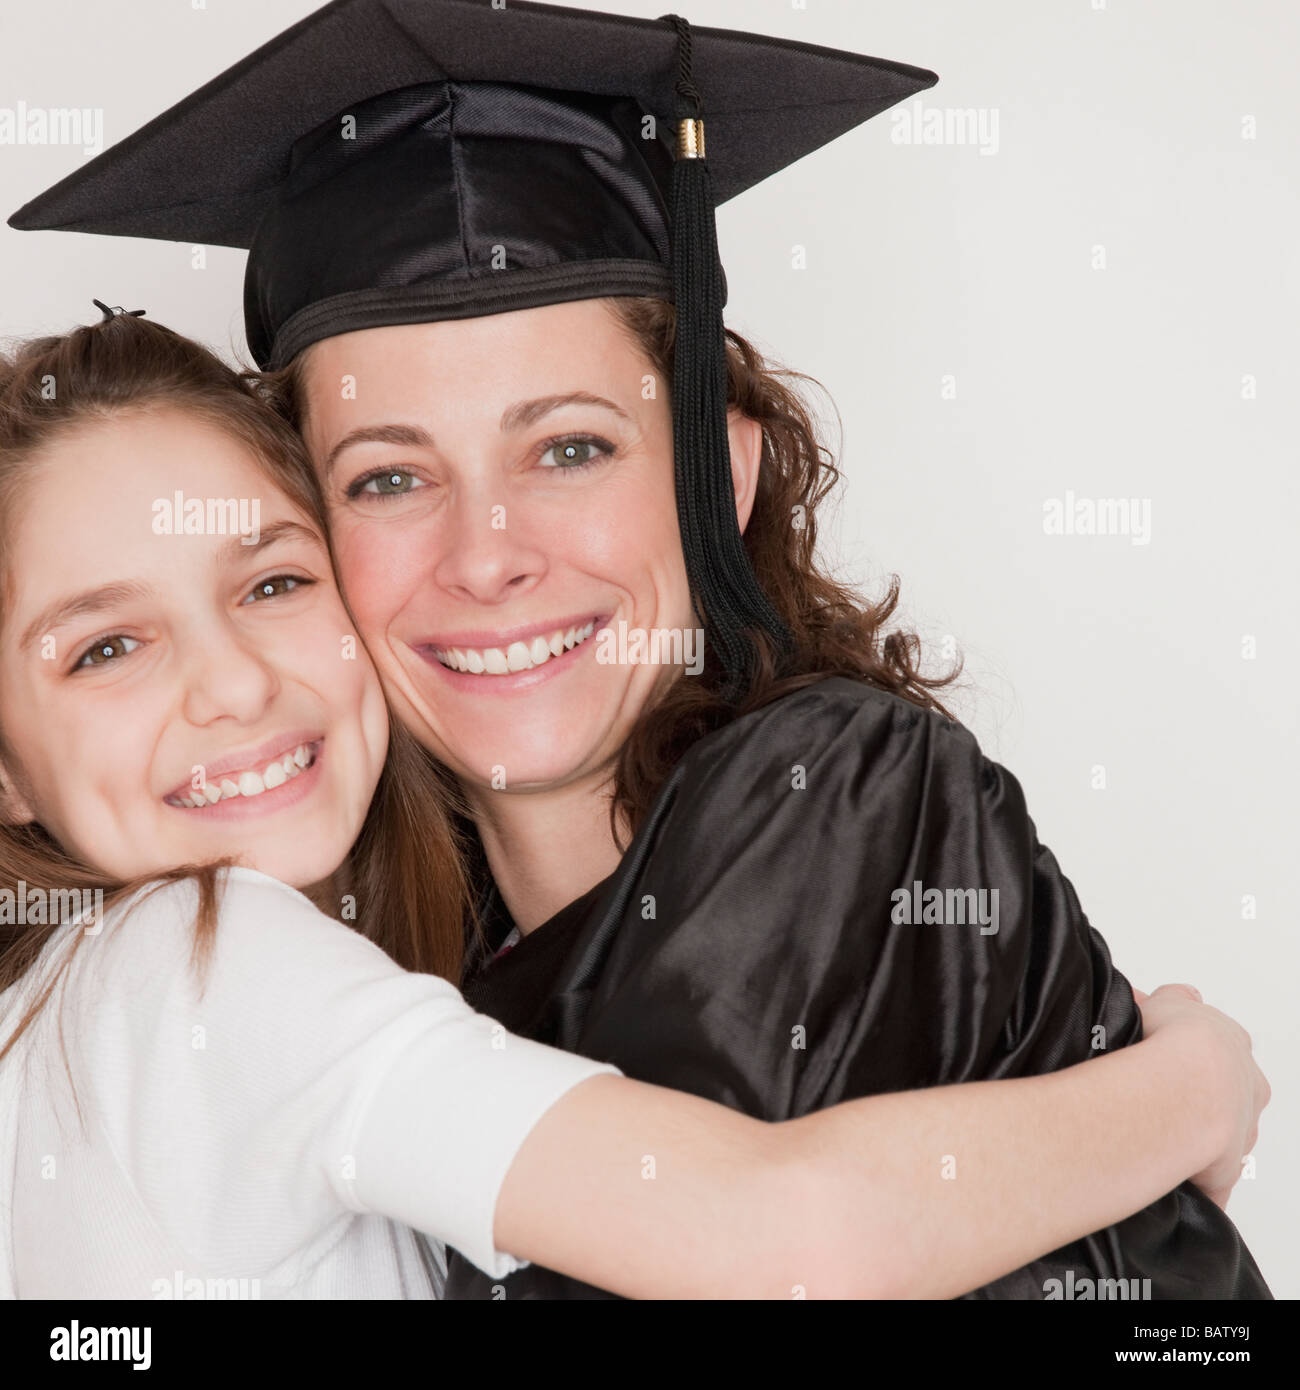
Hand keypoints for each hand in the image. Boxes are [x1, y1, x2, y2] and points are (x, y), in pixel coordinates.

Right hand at [1133, 982, 1268, 1208]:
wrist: (1186, 1086)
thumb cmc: (1173, 1041)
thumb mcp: (1166, 1000)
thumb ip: (1169, 999)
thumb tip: (1151, 996)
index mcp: (1233, 1045)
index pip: (1219, 1048)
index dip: (1190, 1050)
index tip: (1167, 1054)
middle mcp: (1246, 1088)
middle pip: (1228, 1094)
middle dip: (1201, 1095)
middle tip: (1161, 1095)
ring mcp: (1240, 1130)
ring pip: (1222, 1136)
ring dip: (1198, 1138)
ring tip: (1158, 1134)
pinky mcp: (1224, 1170)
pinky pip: (1210, 1183)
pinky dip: (1196, 1187)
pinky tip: (1175, 1189)